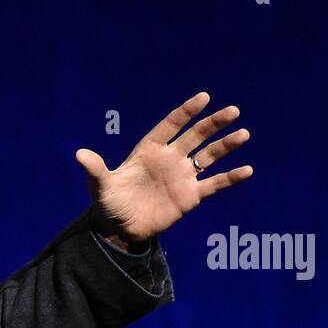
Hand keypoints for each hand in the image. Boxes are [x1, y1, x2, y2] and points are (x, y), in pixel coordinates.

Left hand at [75, 92, 252, 244]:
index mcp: (149, 150)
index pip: (171, 125)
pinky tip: (247, 170)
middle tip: (232, 111)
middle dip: (213, 123)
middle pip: (195, 136)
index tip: (204, 97)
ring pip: (209, 156)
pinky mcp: (191, 196)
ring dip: (226, 146)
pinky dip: (230, 178)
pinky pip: (214, 184)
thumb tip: (79, 155)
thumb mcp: (101, 187)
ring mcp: (182, 176)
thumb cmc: (109, 204)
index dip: (186, 112)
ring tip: (243, 134)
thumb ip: (95, 170)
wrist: (120, 229)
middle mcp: (170, 159)